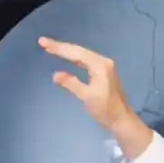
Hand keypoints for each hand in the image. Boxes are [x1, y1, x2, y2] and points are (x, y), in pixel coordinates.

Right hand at [39, 37, 152, 158]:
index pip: (76, 53)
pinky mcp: (101, 73)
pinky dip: (73, 59)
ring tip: (50, 48)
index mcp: (100, 66)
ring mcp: (103, 67)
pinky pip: (84, 61)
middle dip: (60, 47)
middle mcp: (102, 62)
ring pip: (81, 55)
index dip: (59, 48)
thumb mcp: (87, 97)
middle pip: (78, 51)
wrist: (121, 119)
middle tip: (43, 42)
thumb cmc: (105, 110)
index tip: (43, 43)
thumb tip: (56, 75)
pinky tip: (66, 58)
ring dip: (66, 52)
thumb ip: (72, 84)